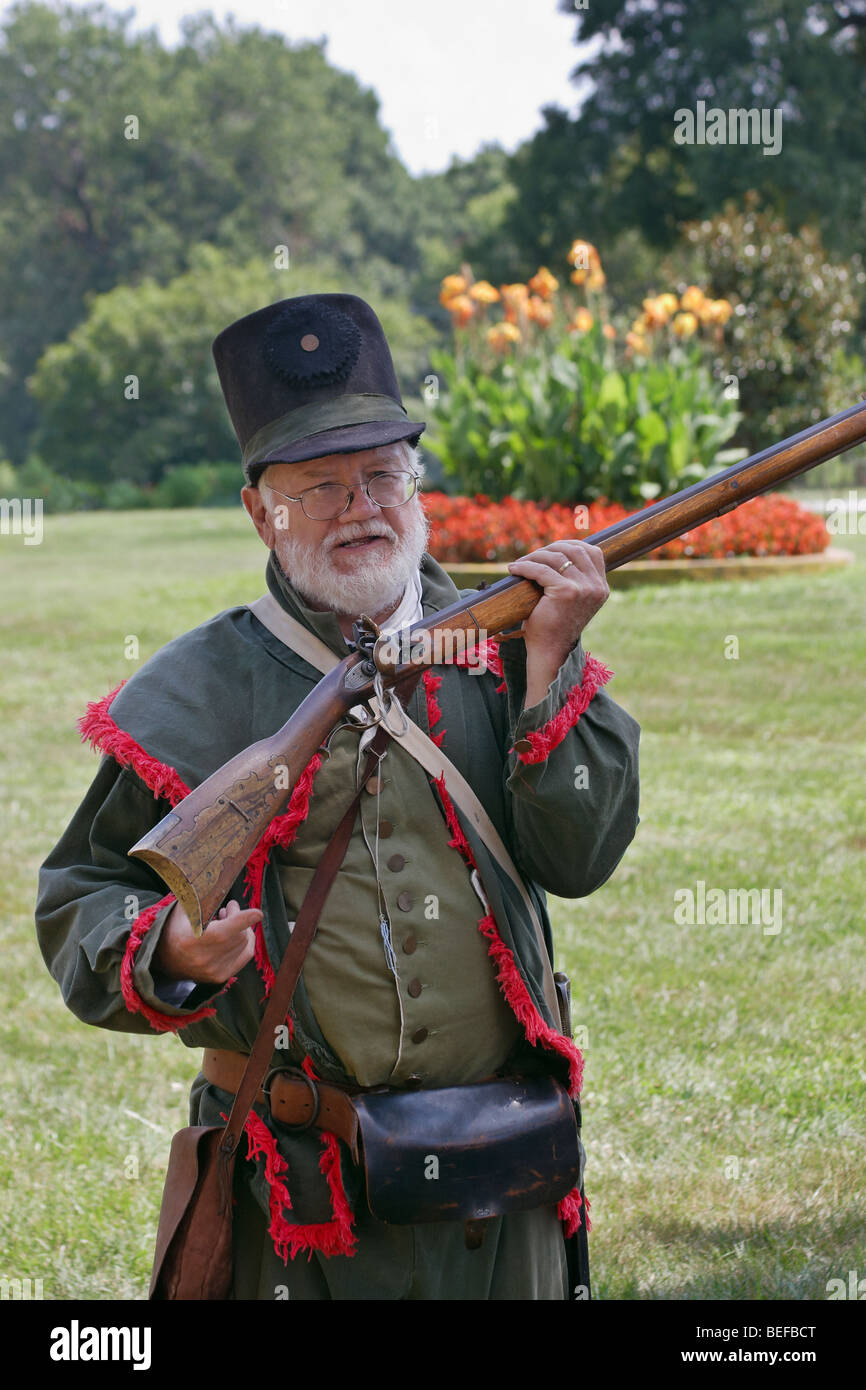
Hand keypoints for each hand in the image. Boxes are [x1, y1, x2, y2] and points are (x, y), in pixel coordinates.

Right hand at [153, 898, 260, 985]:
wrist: (165, 959)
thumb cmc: (175, 928)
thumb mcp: (182, 909)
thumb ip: (199, 897)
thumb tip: (218, 883)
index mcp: (192, 940)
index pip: (224, 931)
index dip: (243, 920)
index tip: (257, 913)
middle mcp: (204, 959)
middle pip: (238, 934)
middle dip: (239, 917)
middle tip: (229, 908)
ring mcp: (213, 970)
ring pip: (244, 944)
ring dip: (242, 929)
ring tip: (229, 920)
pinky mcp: (220, 977)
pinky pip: (245, 955)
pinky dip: (245, 942)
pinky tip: (237, 934)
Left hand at [507, 541, 608, 707]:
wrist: (549, 651)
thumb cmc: (554, 626)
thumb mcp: (572, 599)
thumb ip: (573, 577)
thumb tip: (555, 551)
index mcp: (601, 587)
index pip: (592, 552)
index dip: (571, 545)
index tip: (551, 550)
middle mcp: (596, 587)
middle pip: (574, 550)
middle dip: (550, 548)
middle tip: (531, 556)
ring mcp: (584, 589)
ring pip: (556, 557)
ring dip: (534, 556)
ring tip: (520, 563)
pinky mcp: (566, 592)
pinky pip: (541, 570)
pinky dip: (525, 566)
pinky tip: (514, 569)